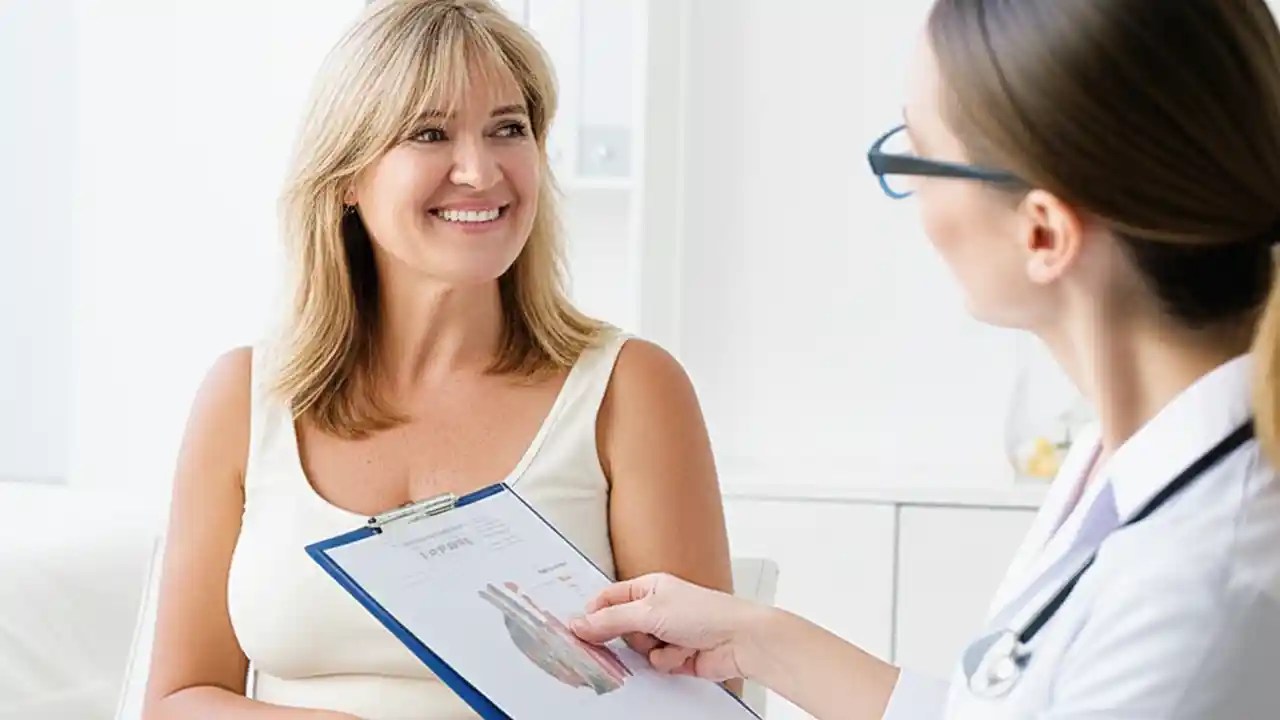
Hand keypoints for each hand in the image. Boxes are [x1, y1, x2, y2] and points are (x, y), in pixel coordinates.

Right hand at [569, 573, 765, 681]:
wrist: (739, 640)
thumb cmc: (705, 613)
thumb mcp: (649, 611)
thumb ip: (611, 620)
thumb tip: (580, 623)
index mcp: (649, 587)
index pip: (609, 598)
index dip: (594, 613)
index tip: (580, 629)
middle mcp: (656, 608)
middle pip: (620, 626)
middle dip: (626, 636)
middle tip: (633, 636)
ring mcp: (666, 633)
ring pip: (637, 649)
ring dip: (651, 649)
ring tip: (670, 642)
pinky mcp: (675, 656)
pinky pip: (655, 663)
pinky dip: (667, 661)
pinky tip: (684, 653)